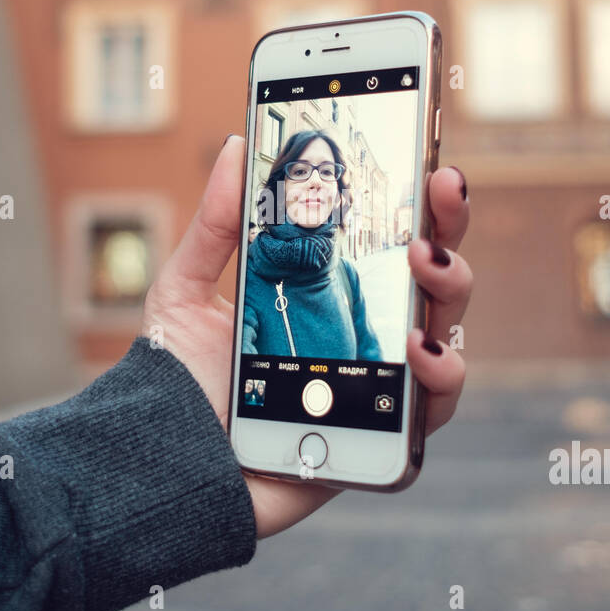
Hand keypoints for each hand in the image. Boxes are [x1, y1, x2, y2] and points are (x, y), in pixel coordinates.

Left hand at [142, 135, 472, 537]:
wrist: (159, 465)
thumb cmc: (177, 380)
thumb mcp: (185, 290)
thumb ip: (216, 223)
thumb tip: (238, 145)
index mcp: (330, 297)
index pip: (391, 240)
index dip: (421, 201)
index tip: (427, 157)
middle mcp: (365, 339)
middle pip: (433, 278)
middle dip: (449, 226)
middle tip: (442, 185)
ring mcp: (377, 389)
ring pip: (446, 336)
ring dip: (450, 291)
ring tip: (424, 263)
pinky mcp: (379, 443)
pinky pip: (431, 415)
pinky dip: (440, 379)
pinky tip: (417, 350)